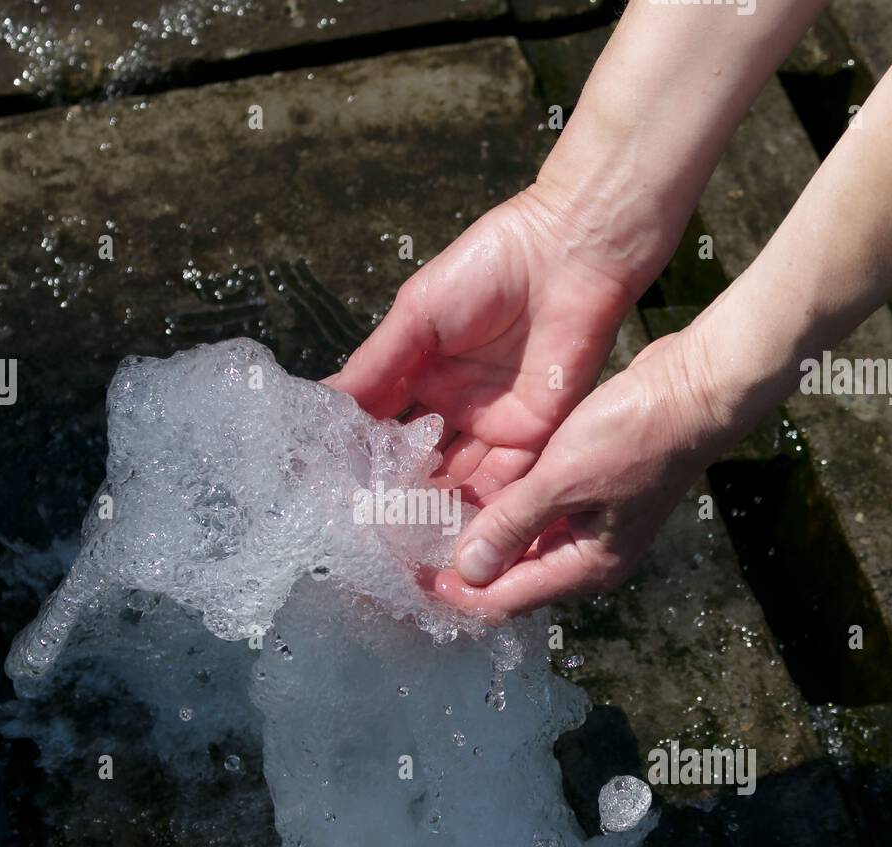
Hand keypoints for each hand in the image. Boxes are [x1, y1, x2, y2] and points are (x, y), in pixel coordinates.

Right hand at [327, 184, 648, 502]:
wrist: (569, 256)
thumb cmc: (486, 270)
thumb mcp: (416, 315)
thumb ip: (375, 366)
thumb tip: (323, 407)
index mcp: (420, 375)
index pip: (381, 427)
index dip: (359, 457)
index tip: (331, 492)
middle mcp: (453, 407)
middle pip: (418, 463)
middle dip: (395, 494)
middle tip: (363, 532)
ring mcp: (492, 425)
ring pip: (456, 480)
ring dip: (432, 509)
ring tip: (399, 544)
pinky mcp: (532, 438)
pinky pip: (501, 483)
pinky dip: (477, 509)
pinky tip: (447, 533)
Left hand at [424, 328, 740, 619]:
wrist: (695, 388)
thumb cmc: (636, 434)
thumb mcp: (563, 480)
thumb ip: (512, 524)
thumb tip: (468, 570)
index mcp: (585, 567)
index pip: (506, 599)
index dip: (457, 592)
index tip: (410, 576)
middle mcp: (586, 554)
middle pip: (510, 577)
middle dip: (463, 566)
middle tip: (408, 547)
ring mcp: (589, 523)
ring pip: (519, 541)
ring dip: (479, 533)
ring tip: (426, 519)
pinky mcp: (589, 491)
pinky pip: (533, 510)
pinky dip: (501, 506)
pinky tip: (466, 489)